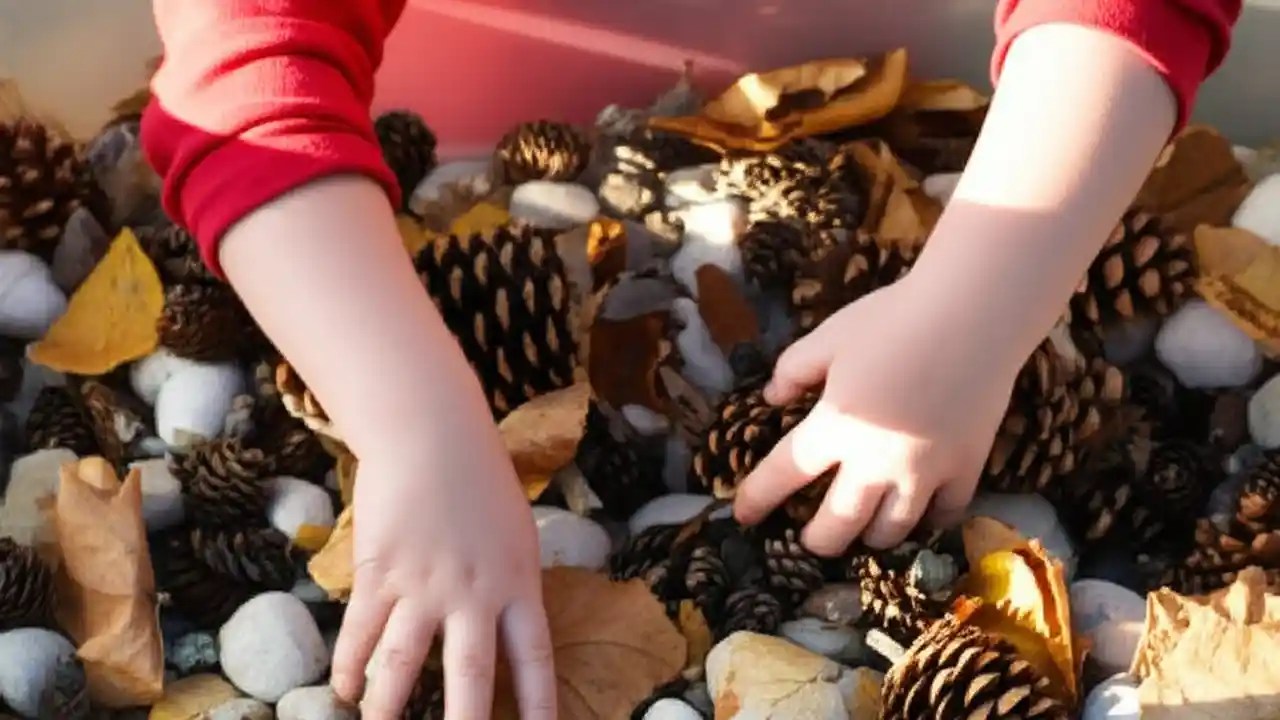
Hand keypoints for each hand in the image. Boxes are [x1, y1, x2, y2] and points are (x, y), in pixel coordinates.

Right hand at [328, 394, 554, 719]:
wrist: (432, 434)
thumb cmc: (481, 480)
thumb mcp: (516, 534)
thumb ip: (512, 586)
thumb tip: (511, 633)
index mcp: (519, 584)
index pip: (534, 659)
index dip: (538, 705)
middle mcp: (474, 593)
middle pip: (470, 677)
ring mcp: (424, 584)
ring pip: (404, 664)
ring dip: (390, 708)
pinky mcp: (380, 571)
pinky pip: (363, 631)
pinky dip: (351, 666)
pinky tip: (346, 691)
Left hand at [733, 275, 1023, 554]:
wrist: (974, 315)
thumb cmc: (894, 319)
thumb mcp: (828, 337)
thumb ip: (793, 370)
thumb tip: (771, 396)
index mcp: (834, 426)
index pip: (784, 475)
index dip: (757, 499)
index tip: (743, 514)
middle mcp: (874, 462)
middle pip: (836, 526)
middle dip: (816, 541)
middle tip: (810, 539)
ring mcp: (924, 472)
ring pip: (890, 532)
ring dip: (869, 538)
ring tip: (863, 532)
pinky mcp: (966, 469)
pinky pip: (944, 514)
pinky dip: (928, 521)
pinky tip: (920, 515)